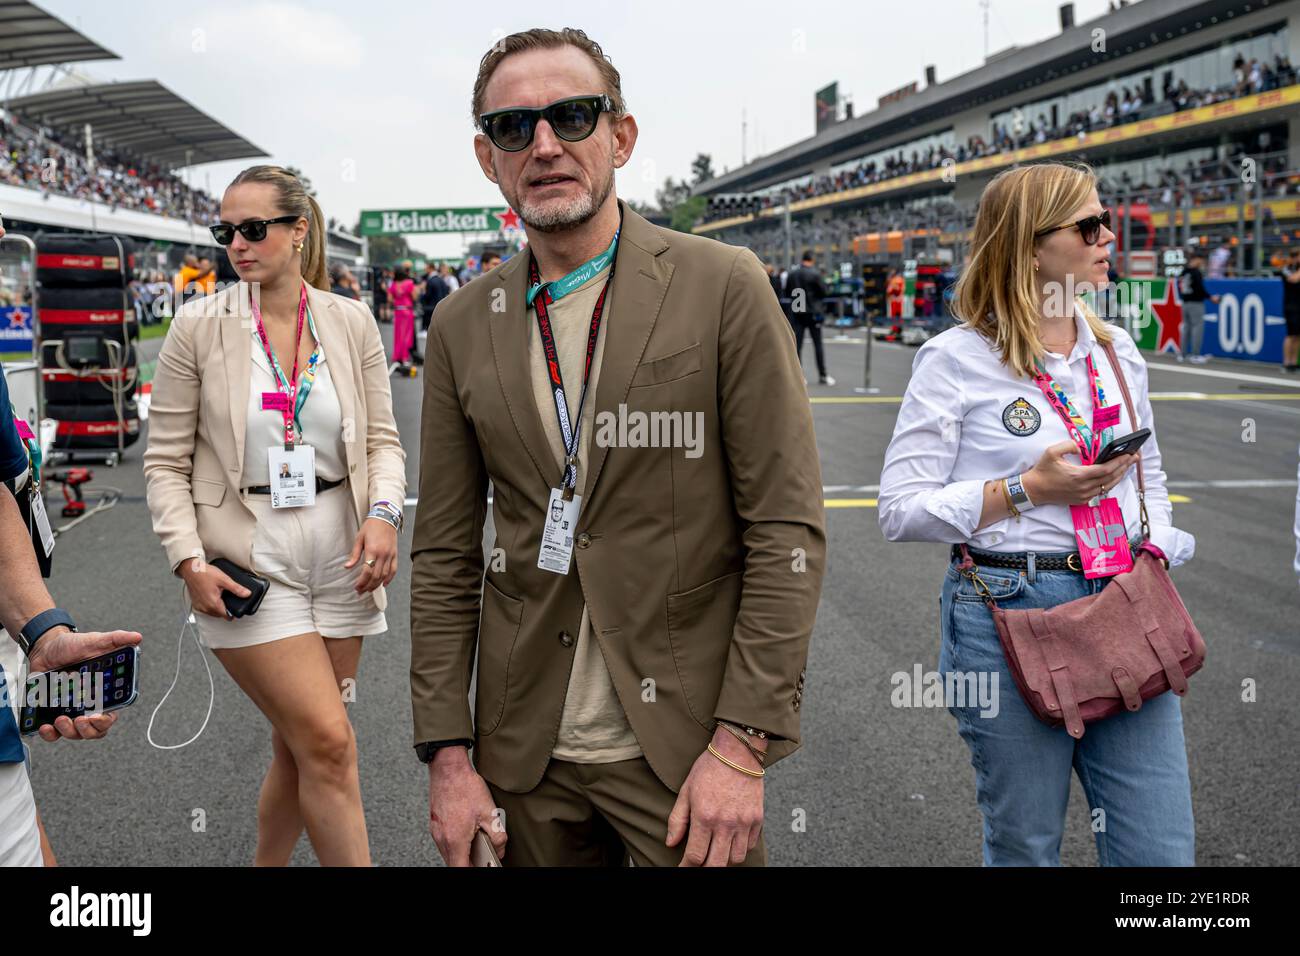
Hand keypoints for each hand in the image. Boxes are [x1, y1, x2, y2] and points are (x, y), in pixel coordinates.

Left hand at [26, 627, 141, 741]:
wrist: (45, 647)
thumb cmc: (71, 646)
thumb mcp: (94, 641)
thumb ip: (116, 639)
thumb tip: (136, 638)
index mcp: (102, 692)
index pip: (110, 715)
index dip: (105, 720)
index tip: (96, 715)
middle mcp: (87, 705)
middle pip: (94, 731)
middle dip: (87, 730)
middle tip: (79, 719)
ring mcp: (69, 711)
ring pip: (75, 734)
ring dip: (69, 731)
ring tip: (60, 719)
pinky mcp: (51, 713)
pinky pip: (53, 733)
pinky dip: (50, 734)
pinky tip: (46, 726)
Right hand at [179, 559, 249, 618]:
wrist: (190, 569)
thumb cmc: (204, 573)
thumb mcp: (224, 579)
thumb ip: (236, 588)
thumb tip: (247, 594)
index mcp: (213, 604)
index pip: (227, 616)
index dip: (234, 613)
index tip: (237, 607)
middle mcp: (205, 608)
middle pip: (220, 615)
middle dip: (226, 608)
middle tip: (229, 597)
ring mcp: (199, 607)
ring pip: (213, 612)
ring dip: (218, 607)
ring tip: (220, 595)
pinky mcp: (195, 604)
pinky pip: (206, 609)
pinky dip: (210, 604)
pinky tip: (212, 595)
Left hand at [345, 517, 397, 592]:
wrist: (385, 517)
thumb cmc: (371, 527)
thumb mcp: (359, 539)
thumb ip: (354, 555)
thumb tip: (347, 567)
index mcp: (372, 550)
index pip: (367, 571)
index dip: (361, 582)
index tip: (356, 587)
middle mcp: (383, 554)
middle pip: (376, 576)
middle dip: (368, 586)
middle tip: (361, 591)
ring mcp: (390, 555)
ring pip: (385, 575)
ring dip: (377, 584)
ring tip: (370, 589)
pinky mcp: (395, 554)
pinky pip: (394, 570)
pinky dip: (389, 578)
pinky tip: (384, 584)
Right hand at [427, 746, 505, 865]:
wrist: (448, 768)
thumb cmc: (466, 787)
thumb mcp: (490, 813)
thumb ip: (497, 837)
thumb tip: (500, 850)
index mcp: (455, 840)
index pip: (460, 869)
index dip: (473, 870)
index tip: (482, 866)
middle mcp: (441, 839)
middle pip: (453, 863)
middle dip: (468, 863)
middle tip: (483, 856)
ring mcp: (436, 831)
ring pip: (448, 853)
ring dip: (461, 853)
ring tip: (476, 843)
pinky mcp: (435, 824)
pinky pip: (445, 842)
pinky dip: (455, 843)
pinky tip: (466, 833)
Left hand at [666, 727, 764, 865]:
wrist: (738, 751)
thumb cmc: (709, 768)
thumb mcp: (686, 791)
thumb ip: (678, 819)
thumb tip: (671, 843)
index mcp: (704, 817)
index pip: (695, 856)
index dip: (686, 867)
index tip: (682, 867)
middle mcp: (725, 823)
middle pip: (716, 864)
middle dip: (705, 868)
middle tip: (699, 862)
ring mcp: (743, 822)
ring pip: (735, 858)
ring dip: (724, 858)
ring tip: (716, 849)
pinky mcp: (757, 818)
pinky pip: (749, 845)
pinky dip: (740, 847)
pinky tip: (731, 837)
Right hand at [1022, 440, 1140, 506]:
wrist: (1034, 490)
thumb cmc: (1042, 470)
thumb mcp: (1051, 452)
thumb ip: (1068, 445)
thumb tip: (1080, 446)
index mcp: (1078, 475)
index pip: (1105, 469)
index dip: (1119, 462)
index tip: (1129, 454)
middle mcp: (1084, 488)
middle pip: (1111, 477)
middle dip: (1125, 466)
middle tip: (1135, 457)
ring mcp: (1083, 495)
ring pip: (1108, 485)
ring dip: (1120, 475)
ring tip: (1128, 465)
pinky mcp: (1082, 500)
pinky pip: (1101, 491)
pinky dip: (1110, 482)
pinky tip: (1114, 476)